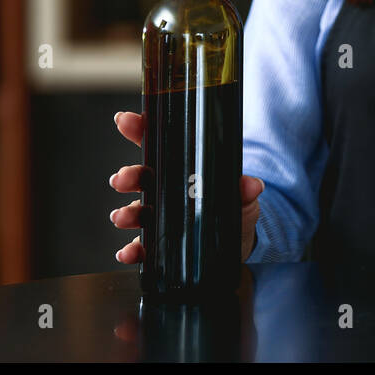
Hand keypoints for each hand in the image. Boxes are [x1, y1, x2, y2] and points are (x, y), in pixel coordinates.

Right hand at [109, 110, 265, 262]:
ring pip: (136, 211)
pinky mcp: (159, 245)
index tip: (125, 120)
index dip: (139, 129)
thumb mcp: (242, 198)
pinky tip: (129, 253)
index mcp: (182, 171)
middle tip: (124, 179)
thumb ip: (245, 190)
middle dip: (128, 175)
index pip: (158, 144)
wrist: (238, 243)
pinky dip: (131, 251)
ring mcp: (159, 218)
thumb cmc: (235, 211)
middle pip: (140, 178)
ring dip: (127, 213)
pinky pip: (141, 247)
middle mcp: (165, 192)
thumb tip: (251, 185)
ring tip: (124, 217)